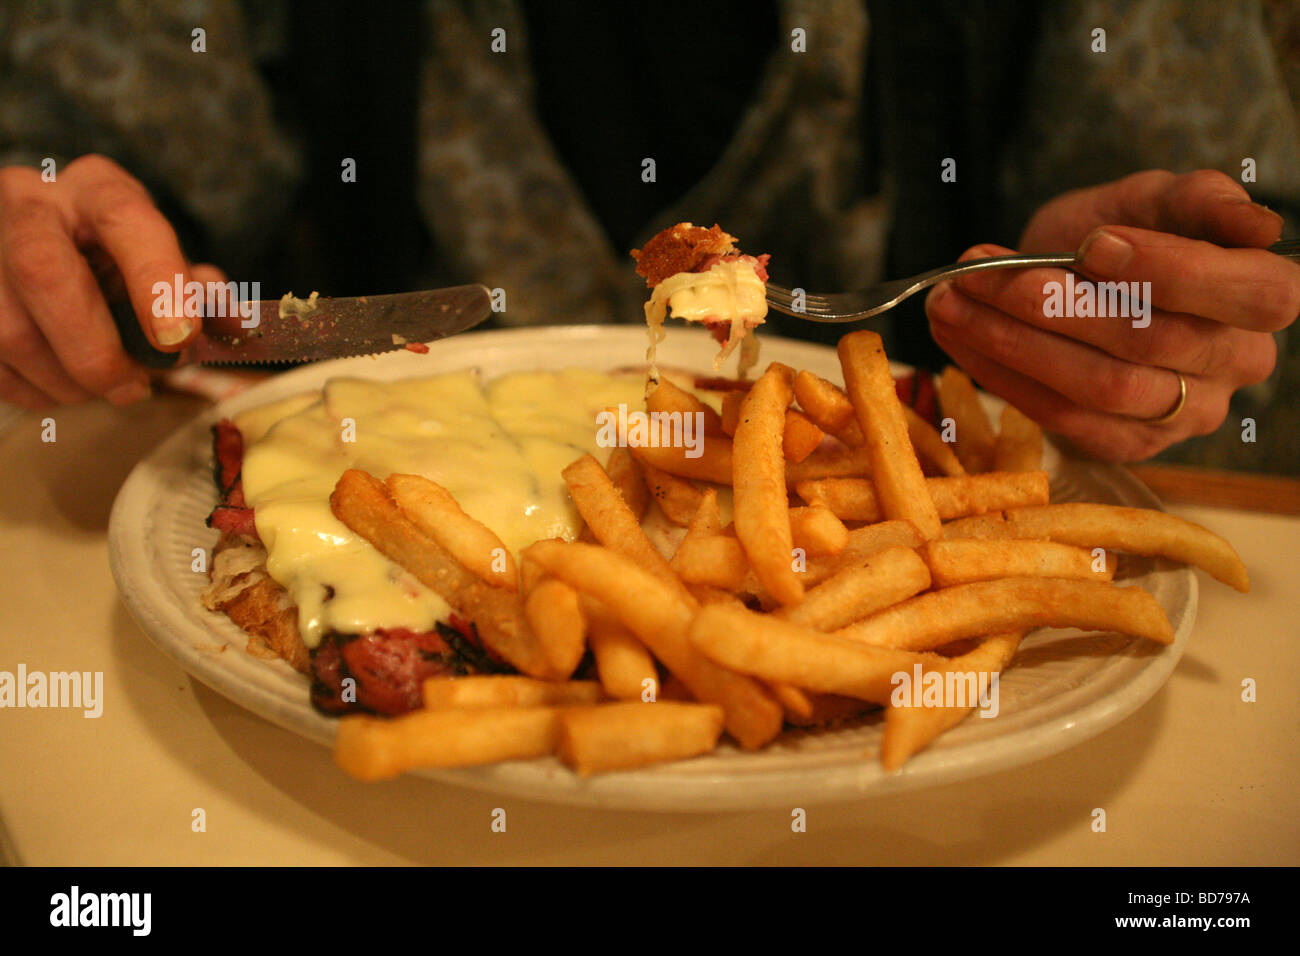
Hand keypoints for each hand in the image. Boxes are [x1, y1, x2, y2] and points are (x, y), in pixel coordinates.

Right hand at [0, 154, 221, 408]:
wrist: (45, 238)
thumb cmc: (117, 260)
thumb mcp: (162, 261)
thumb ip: (198, 292)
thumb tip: (233, 326)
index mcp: (95, 189)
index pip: (124, 219)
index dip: (155, 280)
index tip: (179, 338)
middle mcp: (27, 204)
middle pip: (43, 272)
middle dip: (95, 350)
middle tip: (134, 387)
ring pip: (8, 330)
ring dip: (65, 381)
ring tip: (103, 388)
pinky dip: (34, 390)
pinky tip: (63, 386)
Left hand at [925, 169, 1298, 460]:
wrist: (1071, 276)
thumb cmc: (1122, 230)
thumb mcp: (1155, 198)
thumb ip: (1201, 200)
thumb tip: (1259, 226)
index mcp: (1263, 299)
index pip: (1252, 296)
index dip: (1173, 273)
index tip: (1092, 244)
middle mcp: (1235, 366)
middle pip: (1150, 343)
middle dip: (1052, 305)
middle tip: (978, 270)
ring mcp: (1182, 415)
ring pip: (1098, 387)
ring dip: (1010, 342)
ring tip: (951, 301)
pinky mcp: (1126, 444)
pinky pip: (1059, 416)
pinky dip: (999, 374)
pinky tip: (957, 338)